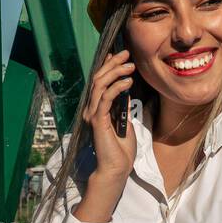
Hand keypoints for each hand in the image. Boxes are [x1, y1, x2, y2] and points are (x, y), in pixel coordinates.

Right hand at [82, 48, 137, 182]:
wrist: (116, 169)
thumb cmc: (121, 151)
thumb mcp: (125, 124)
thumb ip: (122, 109)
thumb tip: (125, 94)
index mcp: (97, 110)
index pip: (100, 82)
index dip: (108, 66)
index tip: (120, 55)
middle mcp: (91, 110)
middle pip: (98, 79)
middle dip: (112, 64)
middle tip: (126, 53)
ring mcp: (93, 115)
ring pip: (100, 85)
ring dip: (115, 72)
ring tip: (130, 66)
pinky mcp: (97, 120)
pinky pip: (105, 98)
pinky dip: (117, 87)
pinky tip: (128, 82)